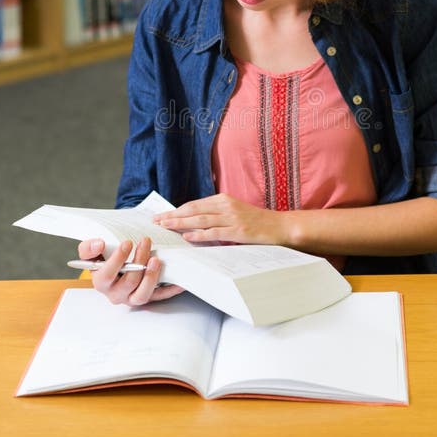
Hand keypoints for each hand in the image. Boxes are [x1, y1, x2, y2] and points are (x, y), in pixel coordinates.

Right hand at [77, 237, 183, 305]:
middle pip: (128, 282)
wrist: (114, 265)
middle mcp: (116, 294)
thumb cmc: (103, 258)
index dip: (117, 259)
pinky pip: (160, 297)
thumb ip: (89, 248)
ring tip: (157, 260)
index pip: (107, 274)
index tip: (127, 242)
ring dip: (151, 277)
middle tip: (145, 242)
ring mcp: (132, 297)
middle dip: (138, 261)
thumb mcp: (91, 251)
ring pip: (142, 295)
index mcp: (101, 282)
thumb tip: (99, 244)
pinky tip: (179, 281)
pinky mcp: (148, 298)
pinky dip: (170, 290)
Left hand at [153, 193, 285, 244]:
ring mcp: (232, 218)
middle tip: (156, 221)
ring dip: (181, 223)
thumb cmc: (257, 222)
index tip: (162, 215)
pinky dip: (199, 234)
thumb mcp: (235, 212)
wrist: (280, 226)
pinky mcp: (238, 230)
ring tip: (166, 227)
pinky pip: (214, 232)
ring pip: (200, 220)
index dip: (176, 210)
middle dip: (173, 216)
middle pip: (193, 210)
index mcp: (223, 199)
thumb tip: (194, 223)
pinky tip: (188, 237)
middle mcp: (226, 206)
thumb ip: (217, 215)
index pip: (194, 204)